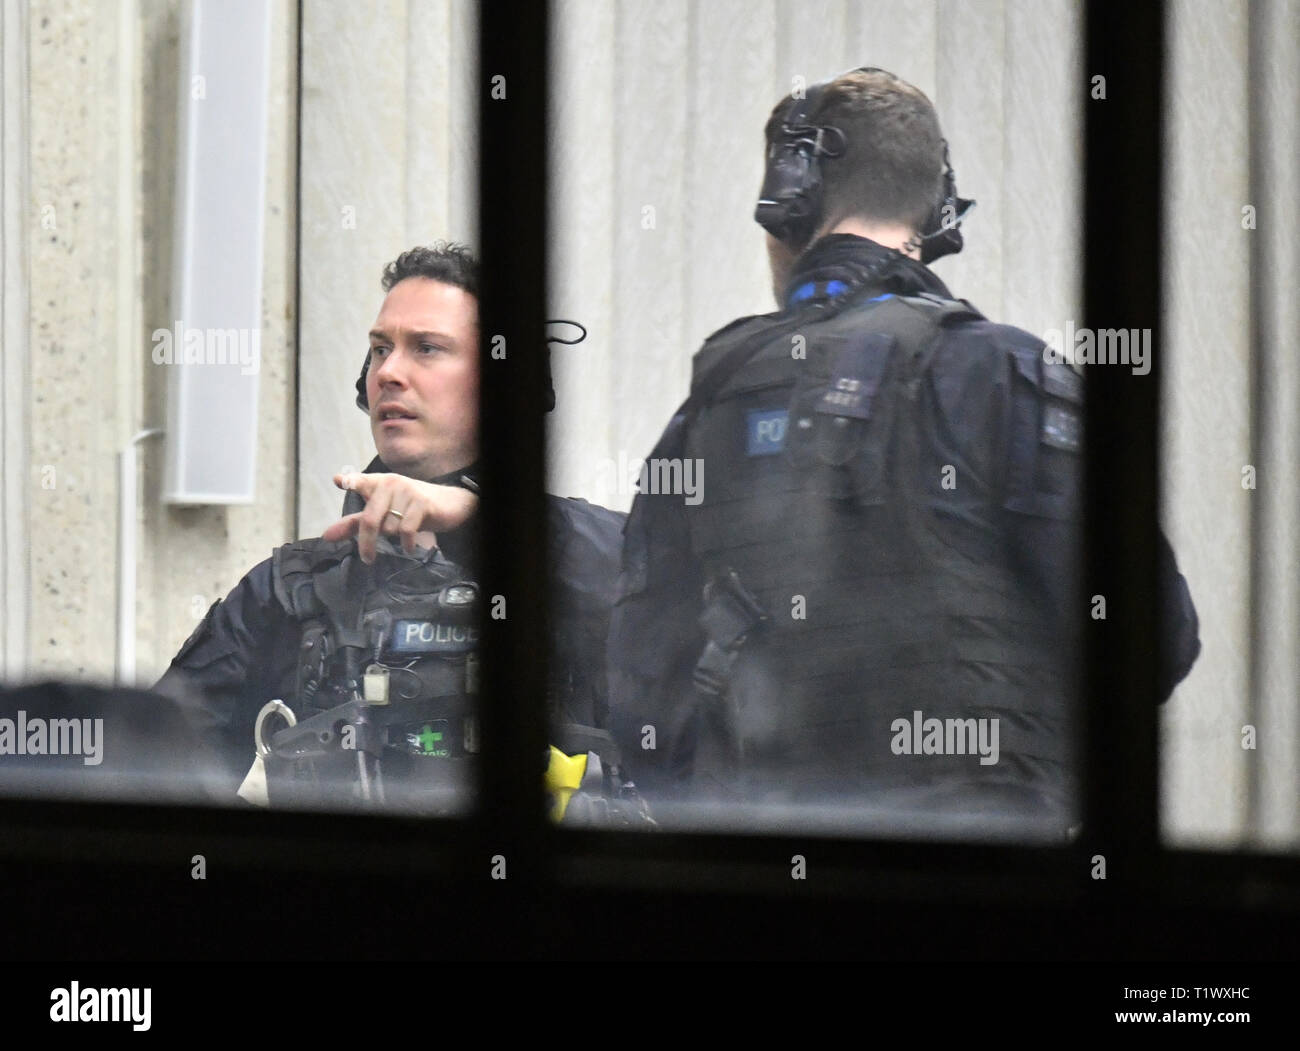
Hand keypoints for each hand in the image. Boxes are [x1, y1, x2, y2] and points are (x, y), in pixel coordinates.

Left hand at [323, 472, 478, 562]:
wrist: (451, 505)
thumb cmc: (412, 508)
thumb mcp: (383, 515)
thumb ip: (354, 524)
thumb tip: (326, 536)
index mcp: (378, 483)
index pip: (360, 481)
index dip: (350, 482)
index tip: (339, 481)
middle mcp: (391, 483)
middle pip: (369, 519)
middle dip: (367, 542)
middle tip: (368, 558)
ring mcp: (407, 491)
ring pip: (389, 526)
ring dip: (394, 538)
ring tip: (403, 538)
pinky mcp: (422, 503)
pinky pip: (406, 529)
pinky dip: (407, 543)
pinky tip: (409, 547)